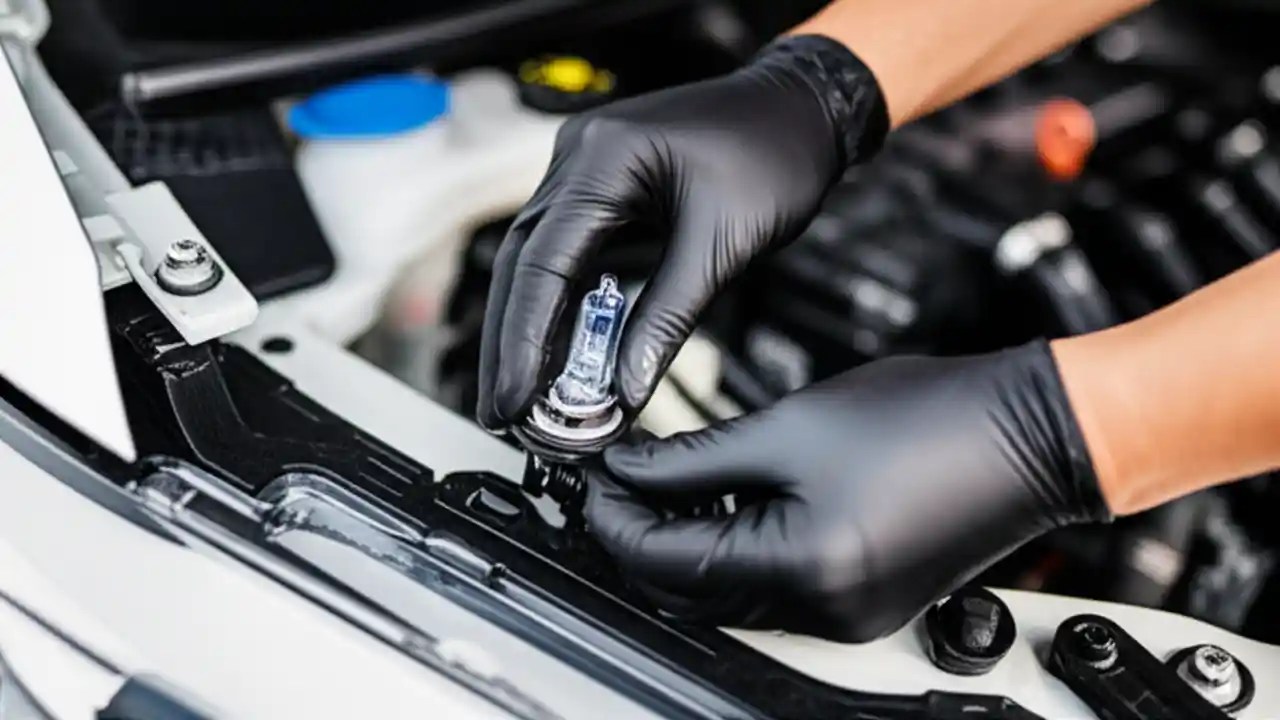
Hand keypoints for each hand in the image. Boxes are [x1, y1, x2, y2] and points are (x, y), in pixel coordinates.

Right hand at [477, 36, 887, 429]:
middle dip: (510, 343)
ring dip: (529, 327)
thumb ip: (666, 319)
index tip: (515, 398)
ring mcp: (583, 165)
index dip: (523, 339)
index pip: (542, 262)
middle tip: (504, 411)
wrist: (804, 106)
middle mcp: (578, 155)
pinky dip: (561, 303)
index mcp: (603, 158)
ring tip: (522, 395)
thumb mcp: (723, 244)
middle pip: (521, 263)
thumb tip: (627, 388)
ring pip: (535, 259)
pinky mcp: (601, 182)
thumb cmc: (776, 153)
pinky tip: (558, 349)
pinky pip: (565, 249)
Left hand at [585, 341, 1110, 642]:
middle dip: (643, 537)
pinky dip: (736, 550)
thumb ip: (693, 456)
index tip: (598, 478)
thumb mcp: (789, 426)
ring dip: (688, 545)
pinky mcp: (862, 603)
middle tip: (619, 482)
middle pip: (691, 592)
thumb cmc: (929, 419)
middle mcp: (822, 613)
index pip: (666, 562)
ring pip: (729, 597)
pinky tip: (722, 503)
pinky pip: (773, 591)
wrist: (1027, 431)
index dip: (616, 519)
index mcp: (799, 568)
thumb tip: (628, 470)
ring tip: (664, 484)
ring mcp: (846, 617)